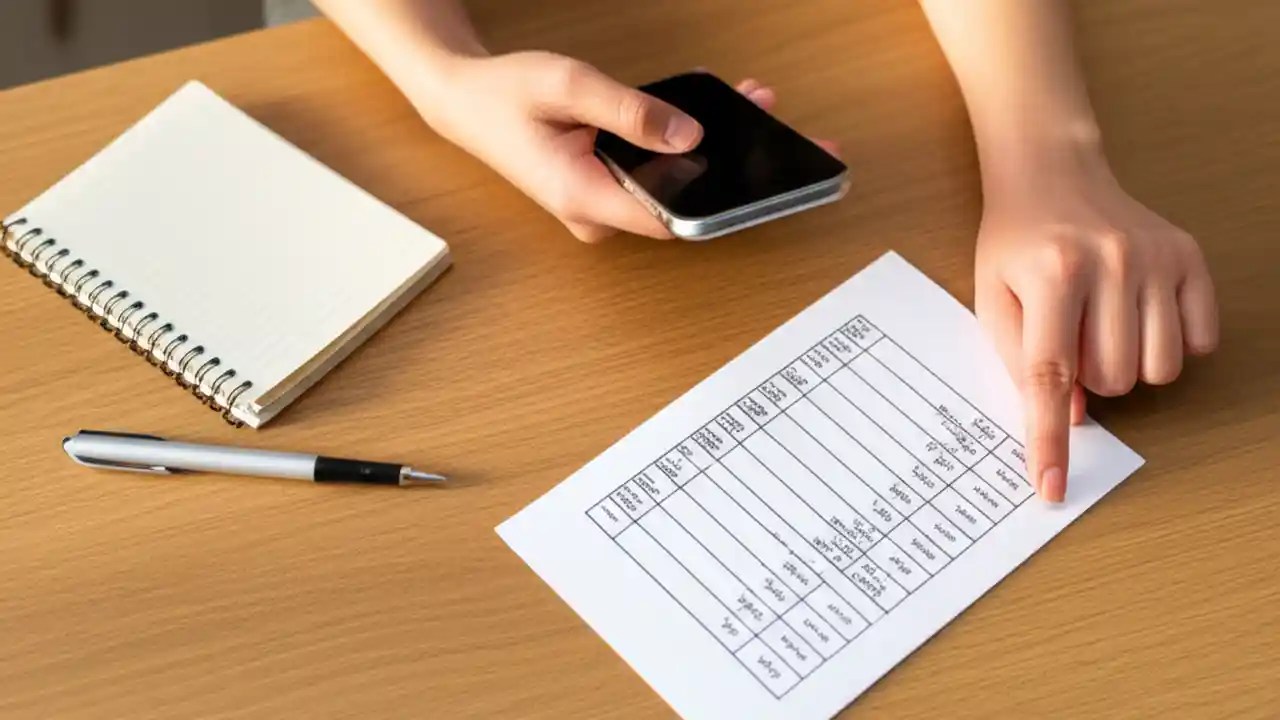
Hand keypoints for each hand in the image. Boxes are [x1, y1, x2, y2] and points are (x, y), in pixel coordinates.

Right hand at [411, 53, 807, 241]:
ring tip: (753, 104)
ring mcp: (602, 205)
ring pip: (671, 187)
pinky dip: (683, 147)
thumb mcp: (570, 85)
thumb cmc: (507, 94)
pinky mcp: (606, 190)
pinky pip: (654, 176)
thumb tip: (692, 136)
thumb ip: (631, 113)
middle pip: (680, 203)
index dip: (726, 203)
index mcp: (585, 197)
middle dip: (732, 165)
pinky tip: (712, 115)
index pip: (671, 218)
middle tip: (776, 124)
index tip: (773, 179)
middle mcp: (598, 214)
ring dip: (711, 152)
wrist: (465, 102)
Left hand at [975, 141, 1217, 501]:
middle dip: (1088, 378)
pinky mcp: (1190, 257)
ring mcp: (1157, 258)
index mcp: (1053, 273)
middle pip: (1113, 379)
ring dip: (1127, 365)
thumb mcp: (994, 299)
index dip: (1049, 439)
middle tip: (1069, 336)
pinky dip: (1169, 344)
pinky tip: (1138, 314)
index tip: (1051, 487)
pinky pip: (1198, 342)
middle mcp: (1111, 263)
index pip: (1051, 376)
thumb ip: (1021, 362)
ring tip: (1101, 326)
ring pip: (1158, 370)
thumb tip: (1073, 417)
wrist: (1051, 172)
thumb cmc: (1015, 243)